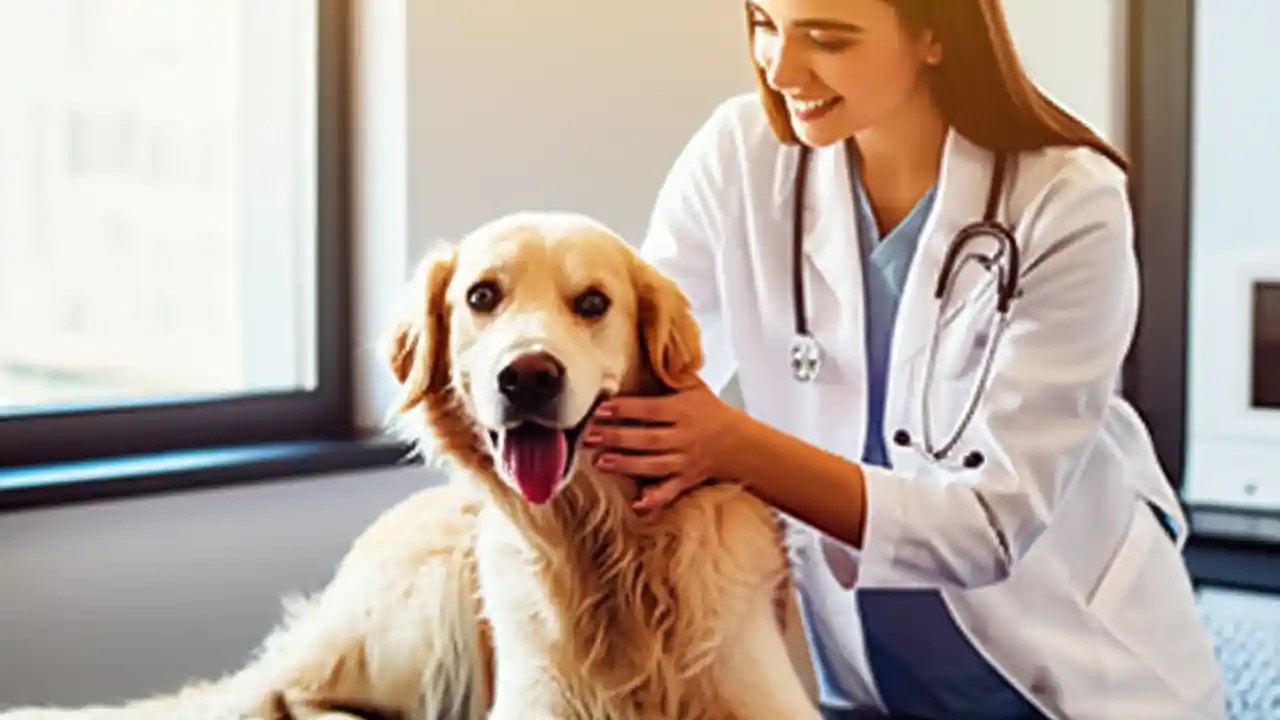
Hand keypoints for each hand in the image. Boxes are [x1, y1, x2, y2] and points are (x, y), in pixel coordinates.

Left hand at [583, 381, 741, 512]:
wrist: (740, 442)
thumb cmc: (710, 410)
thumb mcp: (694, 387)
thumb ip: (671, 373)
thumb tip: (650, 350)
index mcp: (684, 411)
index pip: (650, 409)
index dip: (625, 409)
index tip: (601, 409)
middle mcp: (685, 436)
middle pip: (648, 438)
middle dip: (617, 438)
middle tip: (590, 437)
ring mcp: (686, 460)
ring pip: (653, 465)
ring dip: (626, 464)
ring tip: (599, 461)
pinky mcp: (686, 479)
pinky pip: (671, 490)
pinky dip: (655, 498)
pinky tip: (638, 503)